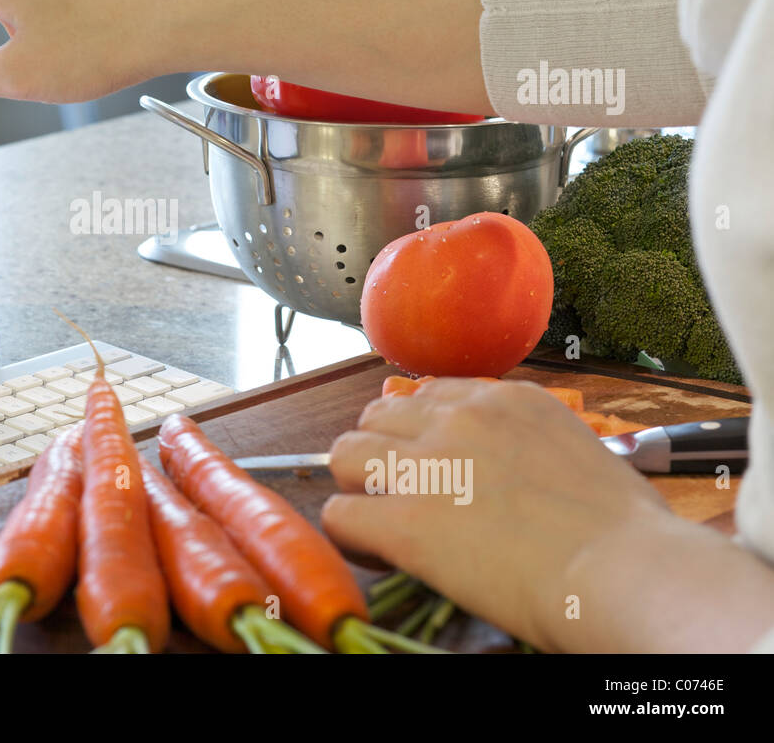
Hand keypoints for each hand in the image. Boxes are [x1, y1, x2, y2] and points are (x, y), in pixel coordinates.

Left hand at [322, 378, 681, 650]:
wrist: (627, 572)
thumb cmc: (629, 534)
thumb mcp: (583, 455)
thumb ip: (536, 450)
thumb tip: (521, 476)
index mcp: (508, 400)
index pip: (430, 396)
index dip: (422, 435)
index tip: (434, 469)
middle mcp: (461, 418)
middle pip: (377, 417)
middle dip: (381, 455)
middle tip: (401, 497)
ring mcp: (430, 464)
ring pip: (344, 454)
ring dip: (357, 488)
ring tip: (384, 523)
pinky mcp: (407, 521)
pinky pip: (340, 515)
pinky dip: (352, 538)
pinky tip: (382, 556)